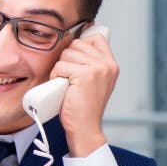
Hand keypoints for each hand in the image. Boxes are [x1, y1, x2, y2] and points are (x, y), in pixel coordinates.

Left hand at [50, 31, 118, 156]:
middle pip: (76, 44)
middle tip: (69, 77)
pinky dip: (56, 76)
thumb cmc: (83, 106)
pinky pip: (60, 66)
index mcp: (110, 64)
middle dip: (66, 58)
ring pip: (66, 53)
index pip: (95, 38)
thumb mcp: (94, 81)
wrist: (85, 127)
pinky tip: (62, 87)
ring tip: (66, 83)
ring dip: (60, 68)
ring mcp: (97, 68)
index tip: (74, 61)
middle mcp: (107, 64)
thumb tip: (77, 44)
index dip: (80, 45)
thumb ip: (91, 63)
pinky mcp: (85, 75)